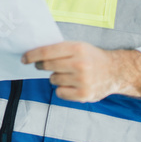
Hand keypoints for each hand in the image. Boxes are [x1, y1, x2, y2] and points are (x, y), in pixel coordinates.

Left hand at [21, 41, 140, 102]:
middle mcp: (80, 64)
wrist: (116, 71)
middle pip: (47, 66)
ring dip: (56, 78)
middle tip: (41, 66)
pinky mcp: (84, 95)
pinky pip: (60, 93)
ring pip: (53, 80)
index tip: (24, 58)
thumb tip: (34, 54)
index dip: (32, 55)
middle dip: (41, 66)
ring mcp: (82, 80)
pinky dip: (63, 90)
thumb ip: (60, 50)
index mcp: (77, 48)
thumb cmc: (92, 58)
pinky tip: (72, 85)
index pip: (47, 52)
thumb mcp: (79, 46)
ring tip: (68, 75)